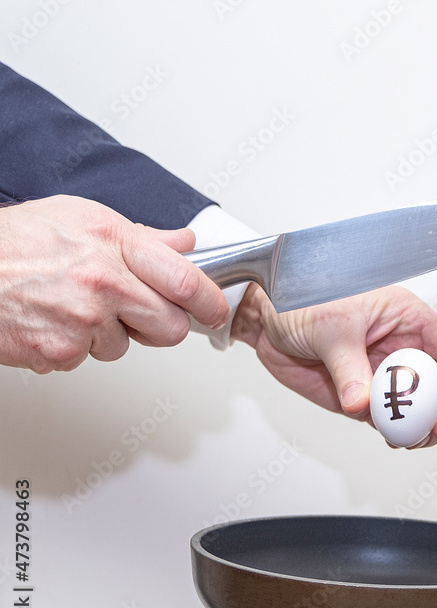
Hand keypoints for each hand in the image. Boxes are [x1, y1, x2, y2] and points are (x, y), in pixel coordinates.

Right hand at [0, 195, 229, 371]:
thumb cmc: (14, 242)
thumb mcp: (82, 218)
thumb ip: (141, 238)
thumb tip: (184, 244)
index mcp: (114, 244)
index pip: (185, 280)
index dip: (209, 301)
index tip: (214, 310)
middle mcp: (103, 282)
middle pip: (169, 327)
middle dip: (161, 326)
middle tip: (138, 314)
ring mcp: (82, 320)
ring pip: (125, 346)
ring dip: (107, 335)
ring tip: (72, 306)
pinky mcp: (59, 350)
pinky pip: (85, 359)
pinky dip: (71, 347)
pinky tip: (51, 320)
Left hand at [231, 284, 436, 447]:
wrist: (268, 319)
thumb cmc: (302, 299)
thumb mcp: (330, 325)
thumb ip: (348, 365)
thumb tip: (361, 401)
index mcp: (409, 319)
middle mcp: (405, 350)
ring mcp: (388, 378)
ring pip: (425, 409)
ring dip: (427, 428)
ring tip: (416, 438)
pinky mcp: (366, 400)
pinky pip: (393, 422)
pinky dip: (399, 434)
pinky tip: (394, 439)